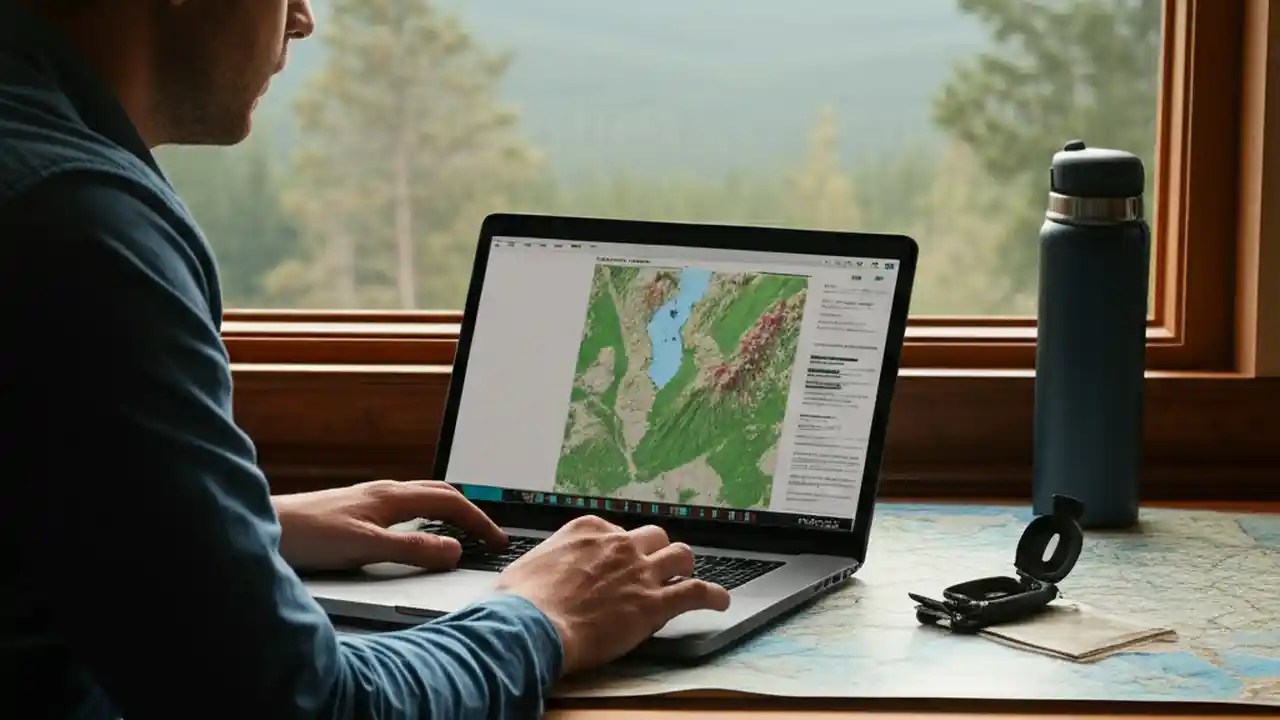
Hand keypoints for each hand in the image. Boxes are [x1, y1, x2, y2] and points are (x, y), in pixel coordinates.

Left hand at [272, 480, 505, 572]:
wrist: (262, 527)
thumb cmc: (307, 533)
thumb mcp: (367, 546)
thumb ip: (413, 549)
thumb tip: (455, 550)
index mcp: (392, 497)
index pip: (451, 502)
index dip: (479, 521)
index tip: (497, 540)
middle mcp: (384, 492)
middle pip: (441, 494)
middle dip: (471, 512)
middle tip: (489, 535)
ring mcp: (370, 499)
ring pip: (422, 498)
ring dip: (449, 512)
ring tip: (464, 531)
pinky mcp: (356, 511)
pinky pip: (405, 508)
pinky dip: (426, 518)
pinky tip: (417, 533)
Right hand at [493, 515, 730, 674]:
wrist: (529, 626)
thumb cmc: (519, 603)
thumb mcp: (528, 567)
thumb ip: (548, 563)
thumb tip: (537, 576)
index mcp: (587, 530)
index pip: (617, 531)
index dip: (621, 549)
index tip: (620, 562)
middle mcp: (618, 544)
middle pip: (653, 537)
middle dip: (656, 551)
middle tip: (654, 568)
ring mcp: (639, 571)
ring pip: (680, 555)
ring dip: (684, 568)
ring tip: (686, 578)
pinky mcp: (654, 603)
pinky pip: (696, 592)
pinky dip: (712, 596)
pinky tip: (719, 601)